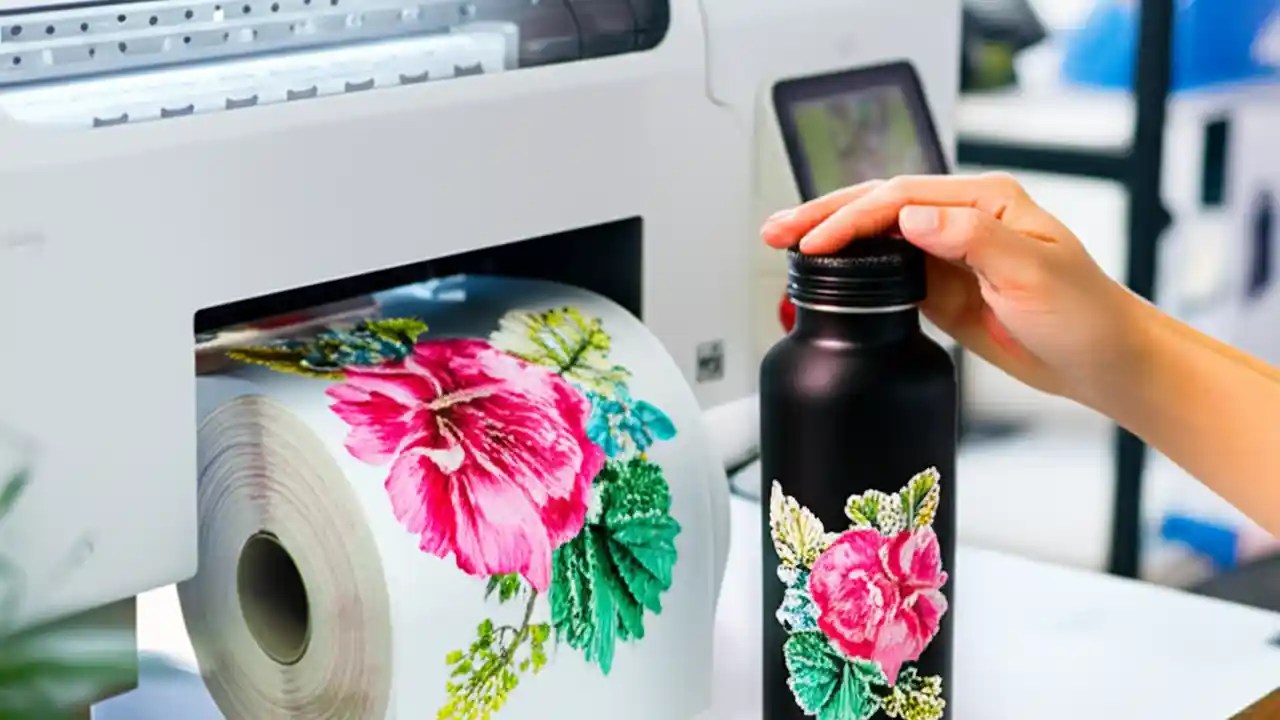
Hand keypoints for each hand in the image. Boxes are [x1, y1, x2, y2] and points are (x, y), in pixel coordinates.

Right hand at [761, 173, 1154, 405]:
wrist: (1104, 362)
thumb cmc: (1085, 315)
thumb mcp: (1033, 273)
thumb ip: (970, 239)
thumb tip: (910, 217)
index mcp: (984, 202)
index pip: (900, 199)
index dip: (851, 218)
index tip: (815, 242)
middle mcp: (962, 220)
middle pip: (878, 208)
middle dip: (823, 216)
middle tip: (777, 230)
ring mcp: (948, 254)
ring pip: (875, 238)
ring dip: (830, 241)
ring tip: (785, 246)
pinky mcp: (941, 288)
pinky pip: (886, 273)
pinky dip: (851, 272)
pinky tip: (824, 277)